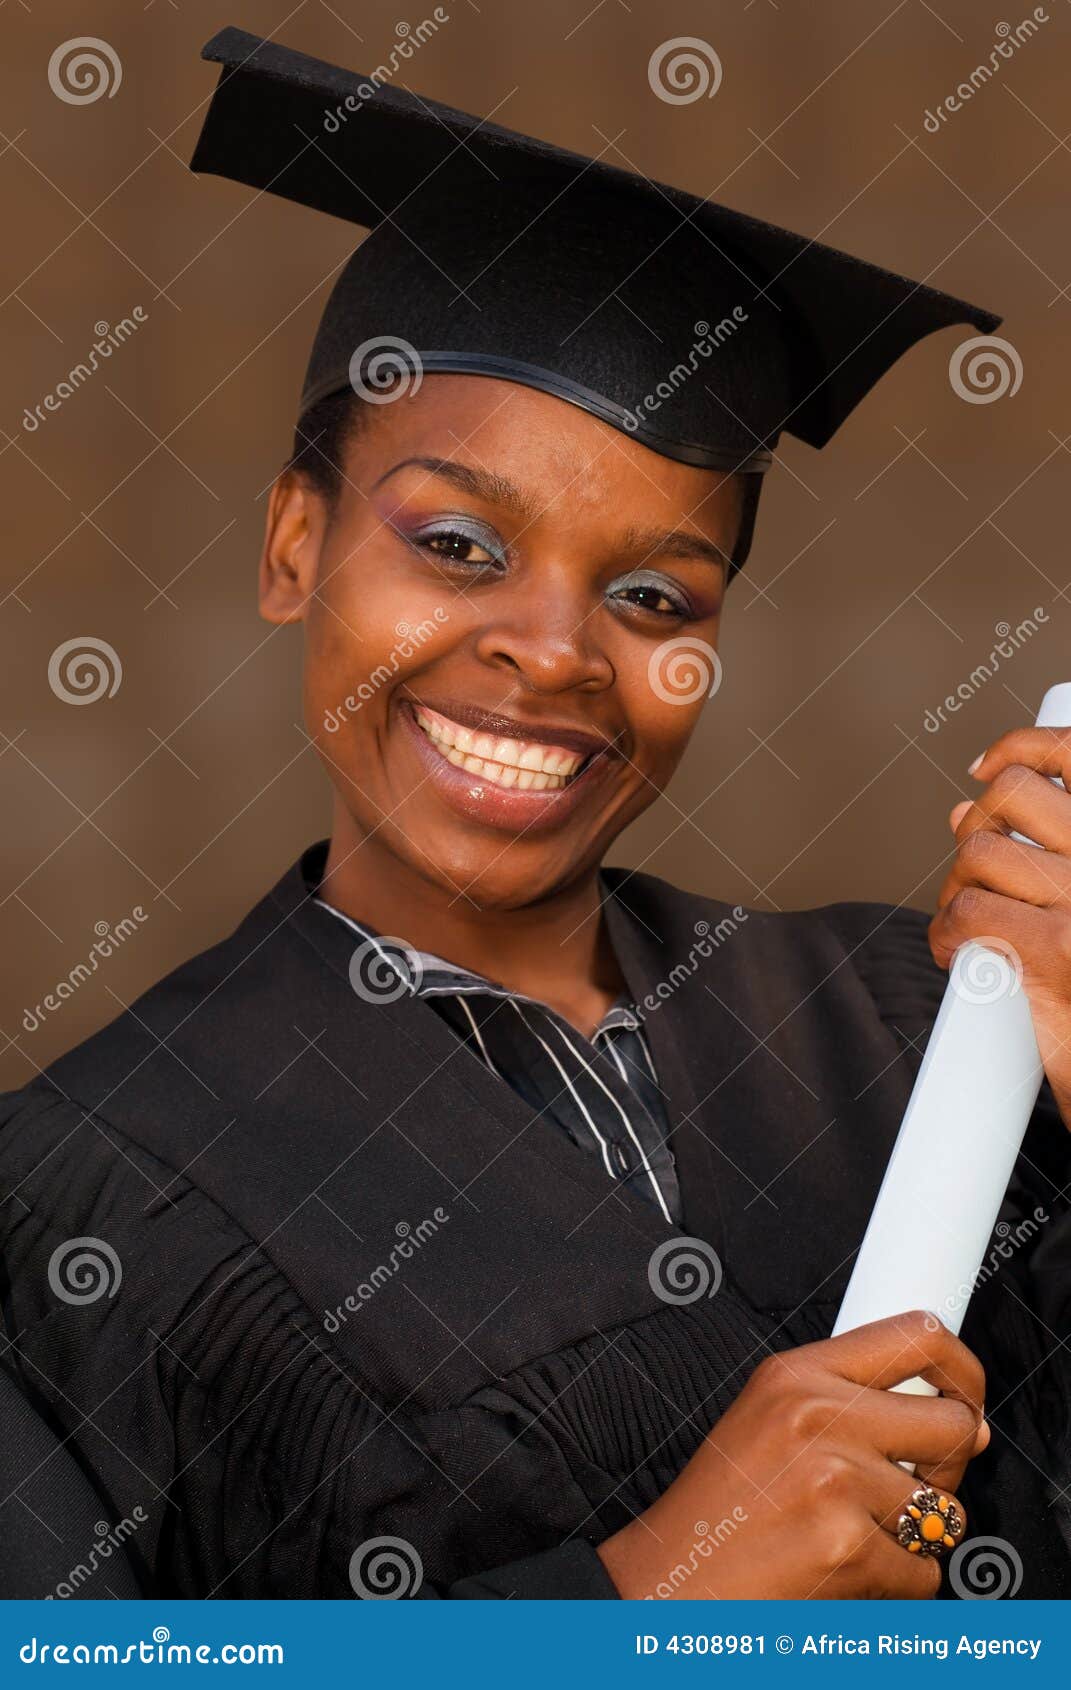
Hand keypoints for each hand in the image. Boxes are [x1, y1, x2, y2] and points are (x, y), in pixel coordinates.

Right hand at [595, 1310, 986, 1599]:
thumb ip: (852, 1404)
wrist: (670, 1586)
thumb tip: (965, 1423)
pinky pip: (925, 1570)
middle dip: (946, 1466)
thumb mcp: (770, 1421)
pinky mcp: (850, 1545)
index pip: (914, 1336)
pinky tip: (843, 1574)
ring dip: (914, 1535)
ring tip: (854, 1535)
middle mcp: (817, 1414)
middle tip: (909, 1484)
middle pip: (952, 1424)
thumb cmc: (719, 1511)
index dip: (962, 1367)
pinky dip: (896, 1584)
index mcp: (796, 1374)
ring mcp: (836, 1479)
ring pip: (944, 1510)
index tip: (964, 1393)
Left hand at [932, 726, 1070, 1128]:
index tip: (985, 769)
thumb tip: (963, 808)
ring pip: (981, 850)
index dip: (1021, 748)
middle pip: (1014, 792)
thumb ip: (1048, 846)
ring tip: (971, 922)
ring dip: (958, 885)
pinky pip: (969, 910)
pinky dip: (947, 931)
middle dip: (978, 826)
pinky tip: (959, 952)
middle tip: (977, 872)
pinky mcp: (1058, 951)